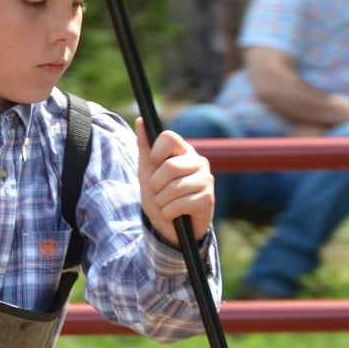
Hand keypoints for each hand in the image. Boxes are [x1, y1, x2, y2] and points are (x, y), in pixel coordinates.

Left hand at [136, 120, 214, 243]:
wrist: (170, 227)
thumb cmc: (160, 196)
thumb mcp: (147, 171)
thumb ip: (145, 146)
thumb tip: (140, 120)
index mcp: (184, 151)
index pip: (169, 137)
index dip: (156, 153)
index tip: (154, 165)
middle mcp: (198, 162)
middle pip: (169, 166)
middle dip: (156, 185)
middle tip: (159, 192)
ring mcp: (206, 180)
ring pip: (173, 188)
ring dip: (162, 202)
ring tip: (167, 205)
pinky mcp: (208, 199)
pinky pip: (180, 204)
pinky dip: (169, 213)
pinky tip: (175, 214)